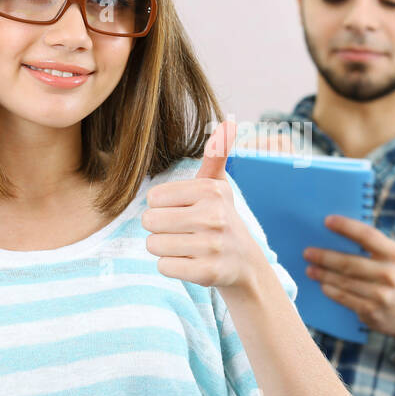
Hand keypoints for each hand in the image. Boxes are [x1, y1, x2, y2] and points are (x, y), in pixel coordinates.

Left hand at [142, 118, 264, 290]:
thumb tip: (228, 122)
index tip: (184, 212)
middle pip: (150, 222)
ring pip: (154, 245)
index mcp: (211, 191)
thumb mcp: (218, 186)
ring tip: (187, 246)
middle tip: (182, 231)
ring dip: (164, 248)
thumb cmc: (222, 219)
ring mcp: (211, 246)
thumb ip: (216, 155)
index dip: (163, 207)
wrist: (245, 264)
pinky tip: (191, 262)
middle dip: (160, 229)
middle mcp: (213, 217)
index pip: (154, 198)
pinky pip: (163, 266)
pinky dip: (172, 267)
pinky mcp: (207, 273)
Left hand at [304, 217, 394, 342]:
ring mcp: (381, 294)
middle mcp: (390, 274)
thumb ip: (375, 247)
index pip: (368, 236)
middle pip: (350, 263)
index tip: (327, 220)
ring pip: (344, 282)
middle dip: (325, 257)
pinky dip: (331, 291)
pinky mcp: (372, 311)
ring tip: (310, 269)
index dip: (347, 227)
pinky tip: (323, 285)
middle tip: (308, 252)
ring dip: (323, 275)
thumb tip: (339, 233)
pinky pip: (345, 298)